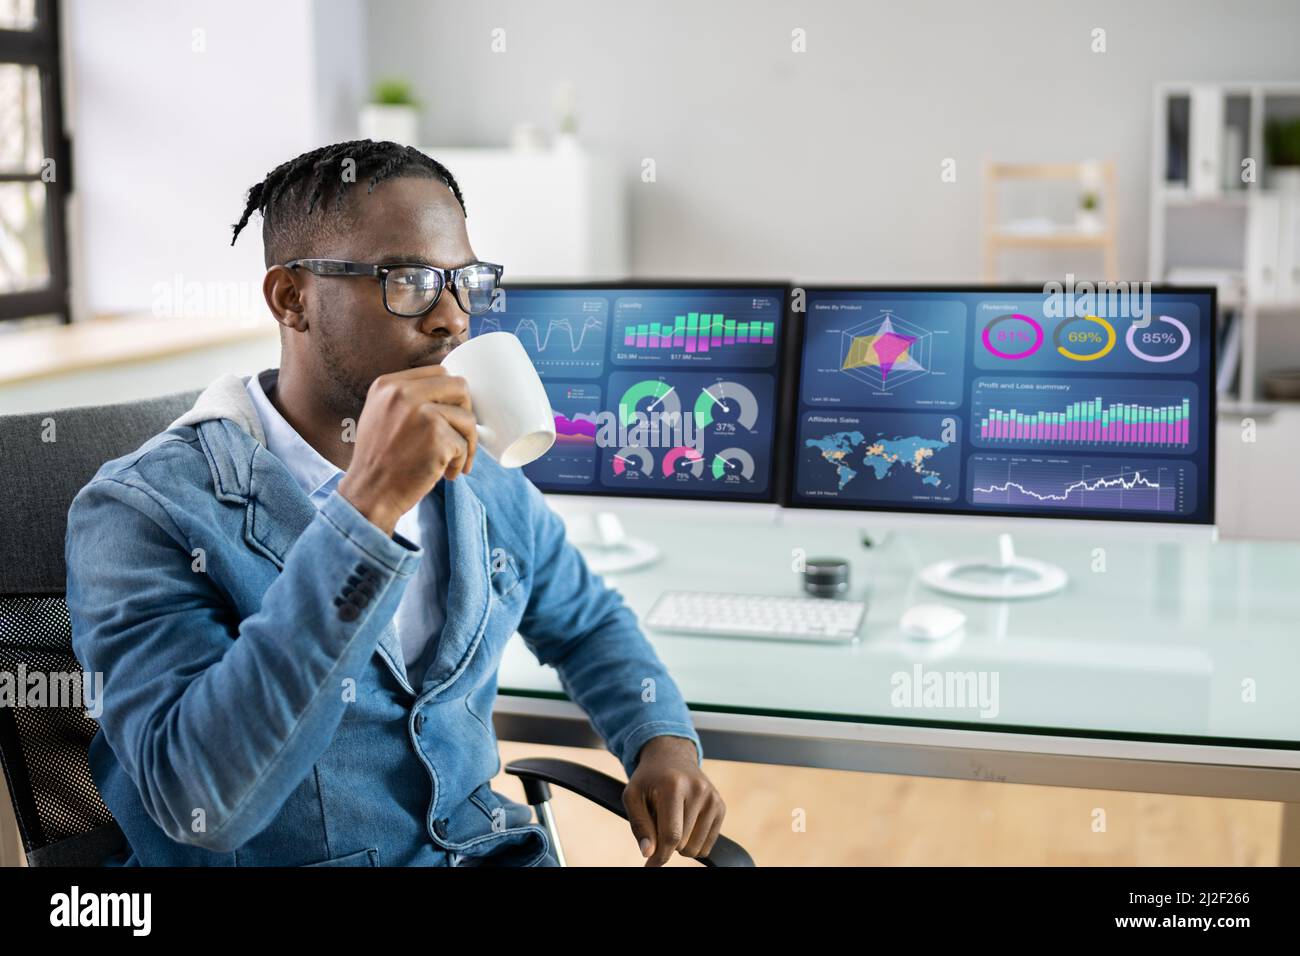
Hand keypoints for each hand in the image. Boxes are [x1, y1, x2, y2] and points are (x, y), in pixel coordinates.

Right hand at [337, 365, 477, 535]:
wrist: (369, 494)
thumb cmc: (380, 461)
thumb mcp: (380, 416)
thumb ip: (406, 399)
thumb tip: (451, 394)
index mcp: (388, 385)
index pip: (439, 373)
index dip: (452, 396)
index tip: (451, 417)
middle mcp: (403, 393)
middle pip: (459, 387)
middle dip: (466, 414)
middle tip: (459, 437)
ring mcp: (420, 413)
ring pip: (467, 418)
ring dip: (467, 444)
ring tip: (454, 462)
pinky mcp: (436, 436)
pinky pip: (463, 445)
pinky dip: (459, 463)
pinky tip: (445, 474)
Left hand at [623, 736, 724, 866]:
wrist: (672, 757)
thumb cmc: (648, 780)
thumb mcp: (632, 796)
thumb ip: (639, 825)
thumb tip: (649, 853)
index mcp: (673, 786)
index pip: (671, 834)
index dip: (660, 855)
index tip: (650, 865)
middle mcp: (698, 790)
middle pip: (683, 843)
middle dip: (667, 843)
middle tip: (658, 823)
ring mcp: (712, 798)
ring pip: (696, 848)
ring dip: (680, 845)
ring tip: (671, 822)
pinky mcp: (720, 806)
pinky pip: (708, 845)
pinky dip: (693, 843)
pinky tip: (685, 824)